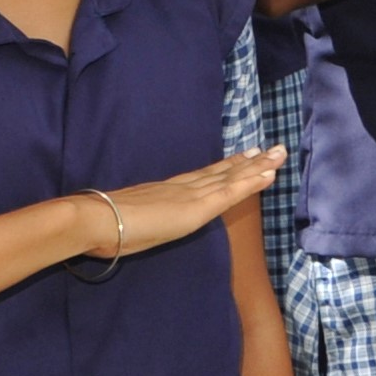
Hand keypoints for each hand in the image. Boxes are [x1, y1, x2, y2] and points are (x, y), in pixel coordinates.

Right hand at [86, 149, 285, 257]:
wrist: (95, 220)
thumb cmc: (103, 226)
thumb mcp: (126, 222)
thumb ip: (136, 220)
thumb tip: (130, 226)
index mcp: (165, 191)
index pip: (202, 177)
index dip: (224, 167)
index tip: (244, 156)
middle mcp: (181, 187)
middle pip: (221, 172)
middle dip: (247, 162)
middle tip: (272, 149)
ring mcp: (191, 194)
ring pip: (231, 177)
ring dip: (258, 166)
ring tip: (280, 154)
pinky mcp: (197, 206)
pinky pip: (231, 192)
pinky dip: (252, 182)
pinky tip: (270, 174)